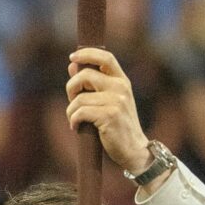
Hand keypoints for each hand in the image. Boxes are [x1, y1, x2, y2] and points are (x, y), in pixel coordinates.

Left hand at [65, 49, 151, 175]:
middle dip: (71, 87)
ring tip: (74, 120)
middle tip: (72, 101)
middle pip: (86, 75)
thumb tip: (72, 65)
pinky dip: (73, 120)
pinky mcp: (109, 116)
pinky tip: (76, 127)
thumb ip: (91, 83)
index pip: (106, 58)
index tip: (72, 57)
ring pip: (80, 98)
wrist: (134, 150)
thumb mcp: (108, 101)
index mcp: (122, 81)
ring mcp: (116, 101)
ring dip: (71, 110)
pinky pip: (80, 112)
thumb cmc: (118, 126)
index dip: (87, 53)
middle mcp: (121, 88)